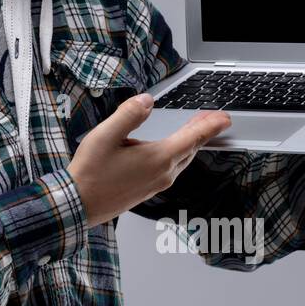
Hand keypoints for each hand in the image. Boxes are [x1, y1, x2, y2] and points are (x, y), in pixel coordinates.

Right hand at [68, 94, 231, 226]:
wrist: (79, 204)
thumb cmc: (90, 173)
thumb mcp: (105, 135)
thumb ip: (129, 114)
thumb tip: (147, 100)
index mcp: (157, 158)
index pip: (193, 138)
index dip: (211, 125)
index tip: (225, 118)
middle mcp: (163, 174)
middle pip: (190, 149)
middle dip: (202, 131)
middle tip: (211, 118)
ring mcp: (156, 184)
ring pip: (181, 160)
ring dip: (189, 143)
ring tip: (192, 129)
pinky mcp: (148, 191)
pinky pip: (171, 169)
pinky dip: (177, 154)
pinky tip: (168, 149)